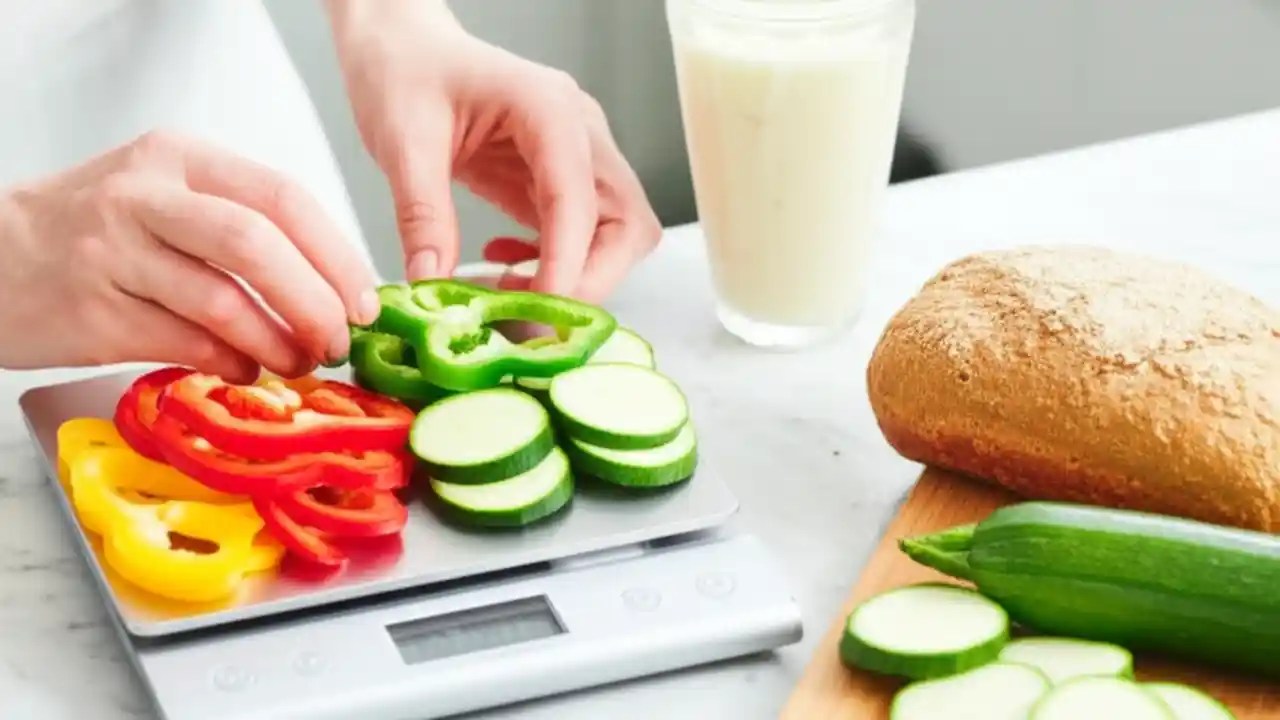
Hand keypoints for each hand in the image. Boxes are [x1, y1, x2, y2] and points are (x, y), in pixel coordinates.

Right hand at [0, 131, 380, 380]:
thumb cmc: (92, 229)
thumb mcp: (164, 194)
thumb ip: (241, 222)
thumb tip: (334, 283)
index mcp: (179, 159)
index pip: (282, 197)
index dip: (337, 255)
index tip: (364, 300)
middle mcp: (144, 198)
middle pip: (258, 246)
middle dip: (315, 302)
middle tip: (339, 340)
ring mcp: (112, 255)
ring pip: (224, 303)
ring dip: (278, 343)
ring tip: (299, 362)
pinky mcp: (92, 315)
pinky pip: (187, 345)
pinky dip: (233, 364)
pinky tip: (247, 368)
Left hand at [326, 1, 660, 301]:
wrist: (401, 47)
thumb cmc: (404, 71)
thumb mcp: (401, 139)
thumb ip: (421, 212)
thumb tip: (432, 281)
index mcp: (549, 109)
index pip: (580, 199)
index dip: (566, 264)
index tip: (534, 311)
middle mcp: (579, 133)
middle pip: (626, 224)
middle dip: (590, 279)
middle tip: (529, 313)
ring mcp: (578, 158)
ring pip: (617, 235)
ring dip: (577, 277)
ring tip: (510, 291)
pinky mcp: (559, 180)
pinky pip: (585, 236)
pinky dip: (556, 264)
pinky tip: (503, 263)